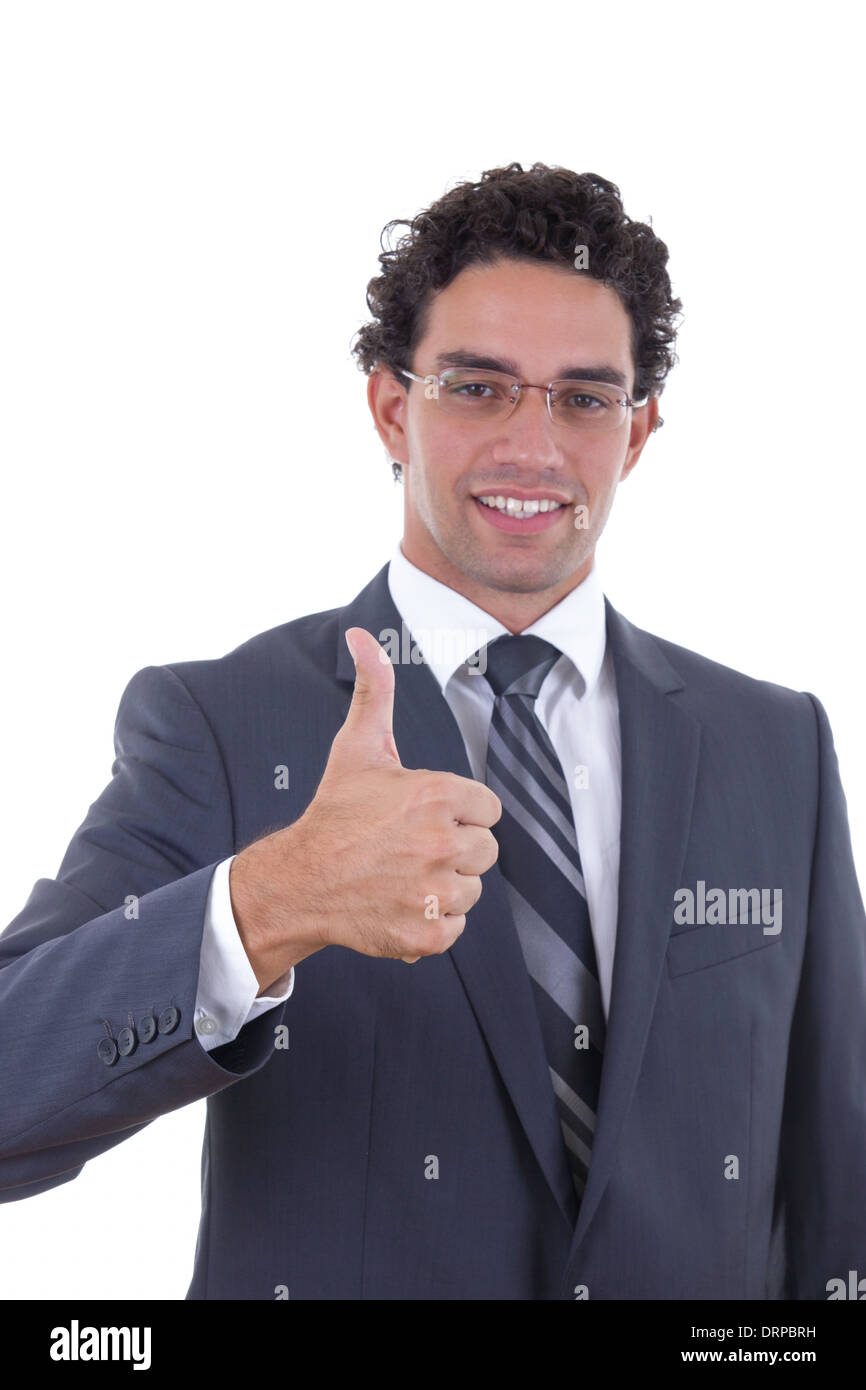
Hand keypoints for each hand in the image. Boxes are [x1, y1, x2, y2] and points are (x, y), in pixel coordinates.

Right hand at [230, 626, 500, 988]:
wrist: (299, 880)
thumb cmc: (335, 812)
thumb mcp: (358, 746)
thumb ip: (374, 689)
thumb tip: (362, 636)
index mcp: (436, 795)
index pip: (487, 809)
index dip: (458, 813)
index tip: (423, 817)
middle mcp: (441, 844)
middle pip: (485, 851)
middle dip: (454, 850)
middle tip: (409, 848)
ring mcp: (435, 893)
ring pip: (472, 890)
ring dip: (444, 887)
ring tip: (403, 875)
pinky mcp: (427, 934)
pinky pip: (456, 928)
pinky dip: (433, 923)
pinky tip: (401, 904)